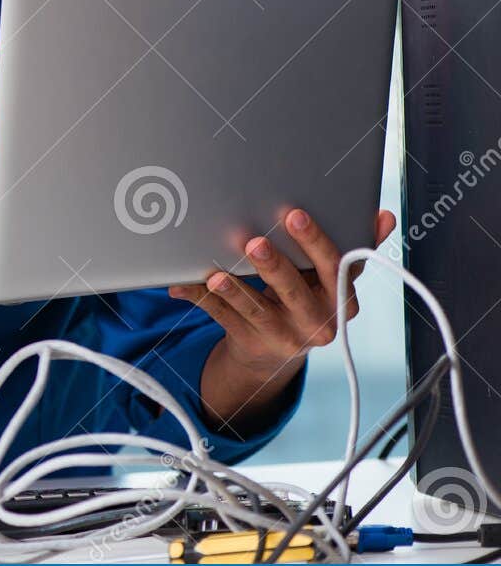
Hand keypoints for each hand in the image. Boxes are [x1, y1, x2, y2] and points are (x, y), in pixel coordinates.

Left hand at [169, 207, 395, 432]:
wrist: (279, 350)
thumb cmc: (308, 297)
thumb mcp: (332, 279)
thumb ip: (355, 248)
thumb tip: (385, 216)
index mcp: (342, 301)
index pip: (334, 269)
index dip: (315, 242)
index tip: (293, 214)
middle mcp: (317, 322)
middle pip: (294, 291)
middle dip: (274, 266)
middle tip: (253, 242)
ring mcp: (283, 336)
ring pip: (256, 310)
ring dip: (234, 290)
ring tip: (215, 273)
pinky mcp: (251, 343)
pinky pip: (223, 318)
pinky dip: (201, 299)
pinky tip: (181, 285)